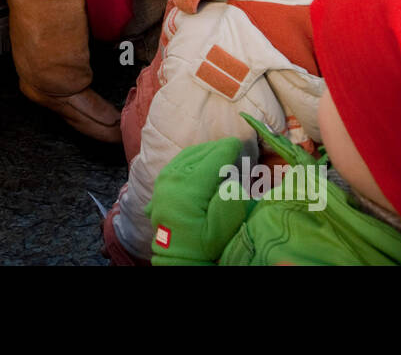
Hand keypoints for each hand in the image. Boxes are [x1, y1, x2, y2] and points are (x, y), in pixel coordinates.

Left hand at [147, 137, 248, 264]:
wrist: (176, 257)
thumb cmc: (202, 246)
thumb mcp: (220, 231)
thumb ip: (229, 204)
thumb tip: (232, 181)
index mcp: (189, 188)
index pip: (213, 159)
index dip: (228, 149)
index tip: (239, 143)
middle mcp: (173, 178)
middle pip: (200, 153)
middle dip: (218, 149)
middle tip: (233, 149)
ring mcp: (163, 180)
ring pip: (187, 155)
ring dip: (205, 151)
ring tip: (220, 153)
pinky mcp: (160, 184)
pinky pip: (178, 162)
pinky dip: (192, 157)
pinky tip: (202, 162)